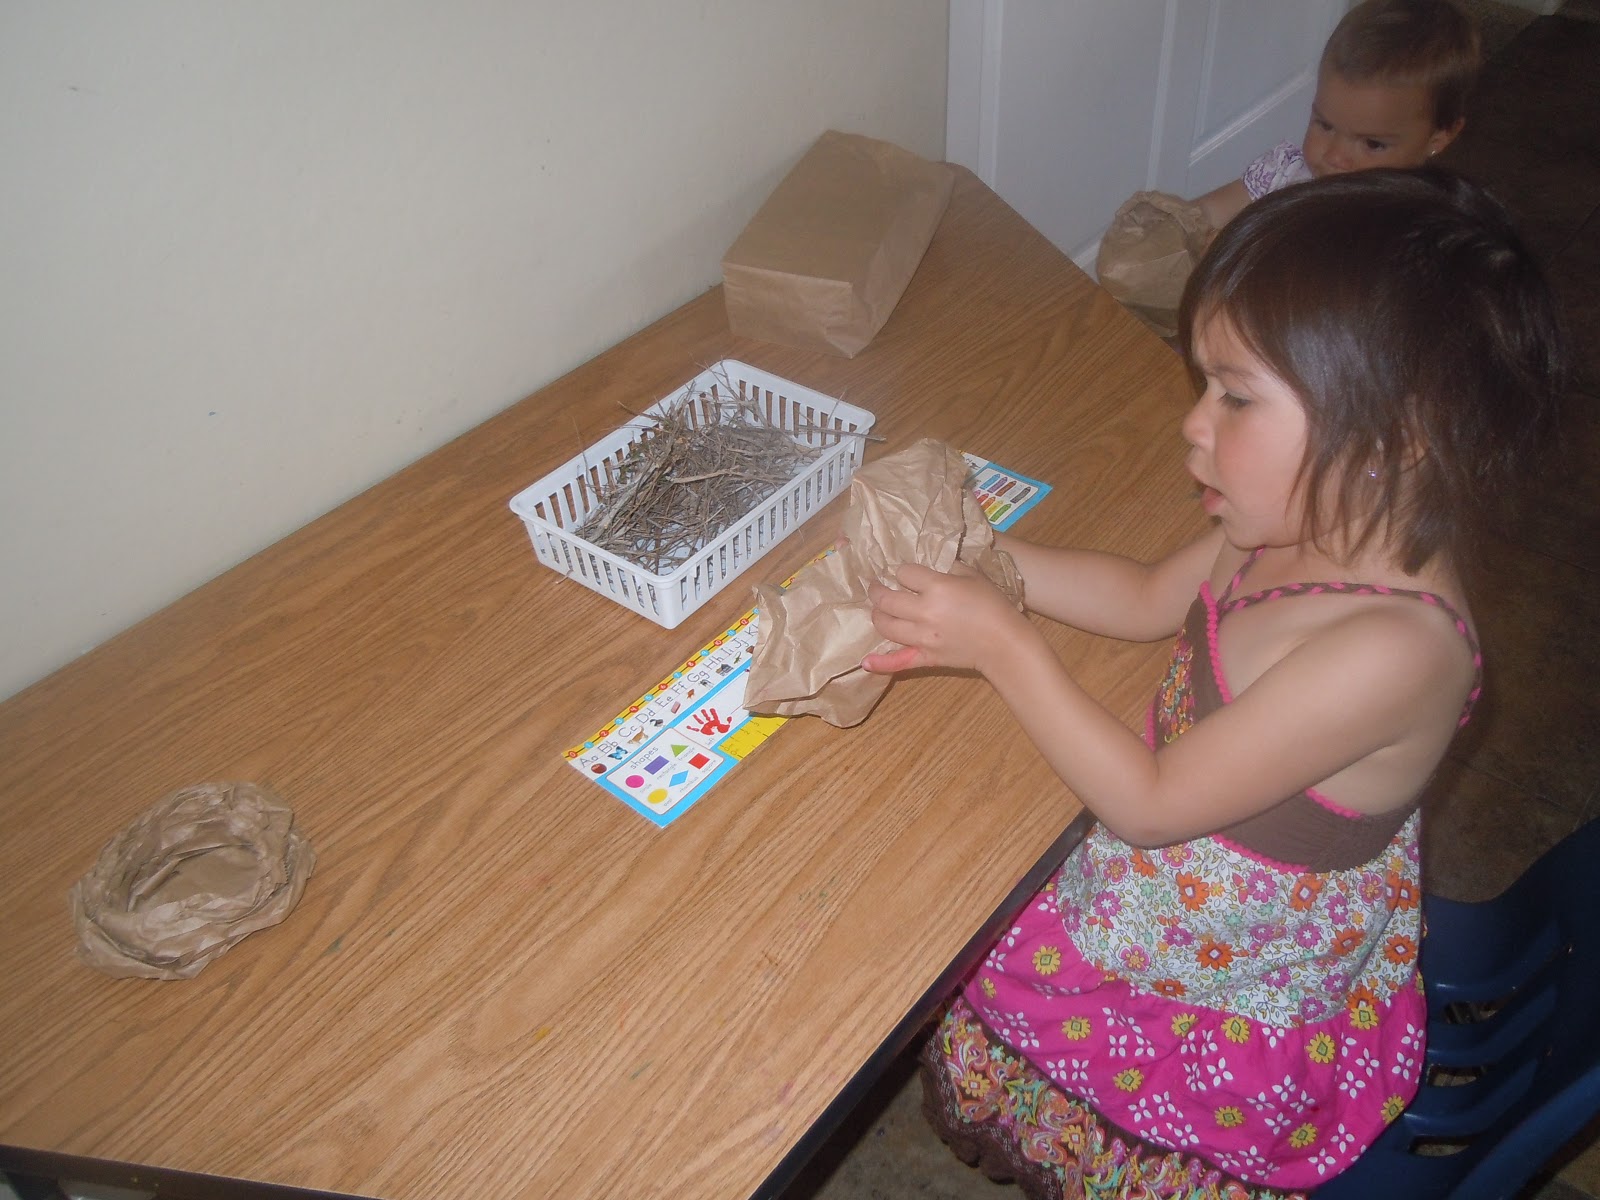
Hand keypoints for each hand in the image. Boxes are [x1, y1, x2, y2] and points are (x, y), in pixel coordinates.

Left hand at [862, 562, 1024, 674]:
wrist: (1005, 643)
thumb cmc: (993, 604)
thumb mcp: (973, 575)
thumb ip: (948, 567)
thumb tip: (929, 565)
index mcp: (937, 588)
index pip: (904, 573)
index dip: (903, 571)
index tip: (906, 573)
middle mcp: (924, 612)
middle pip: (887, 600)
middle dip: (877, 591)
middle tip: (877, 587)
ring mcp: (922, 638)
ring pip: (885, 626)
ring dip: (878, 616)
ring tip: (879, 610)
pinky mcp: (925, 657)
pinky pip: (897, 661)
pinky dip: (880, 663)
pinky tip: (865, 661)